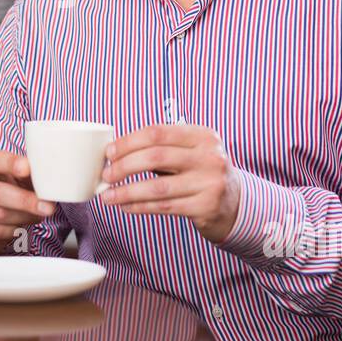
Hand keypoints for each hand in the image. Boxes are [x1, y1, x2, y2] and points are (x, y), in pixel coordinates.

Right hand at [0, 150, 56, 254]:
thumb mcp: (5, 175)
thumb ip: (23, 173)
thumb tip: (48, 175)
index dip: (11, 163)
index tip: (27, 168)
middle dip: (25, 200)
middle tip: (47, 207)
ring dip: (23, 217)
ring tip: (37, 216)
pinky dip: (12, 230)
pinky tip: (20, 226)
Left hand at [99, 125, 241, 244]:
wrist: (235, 204)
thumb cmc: (202, 174)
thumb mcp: (192, 153)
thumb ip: (163, 148)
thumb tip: (116, 153)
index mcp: (203, 136)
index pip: (158, 132)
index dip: (129, 142)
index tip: (109, 152)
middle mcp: (210, 157)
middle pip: (156, 157)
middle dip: (124, 166)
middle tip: (106, 175)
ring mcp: (210, 183)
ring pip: (157, 187)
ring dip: (127, 191)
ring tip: (108, 196)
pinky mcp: (206, 208)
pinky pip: (164, 207)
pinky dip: (140, 206)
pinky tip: (126, 206)